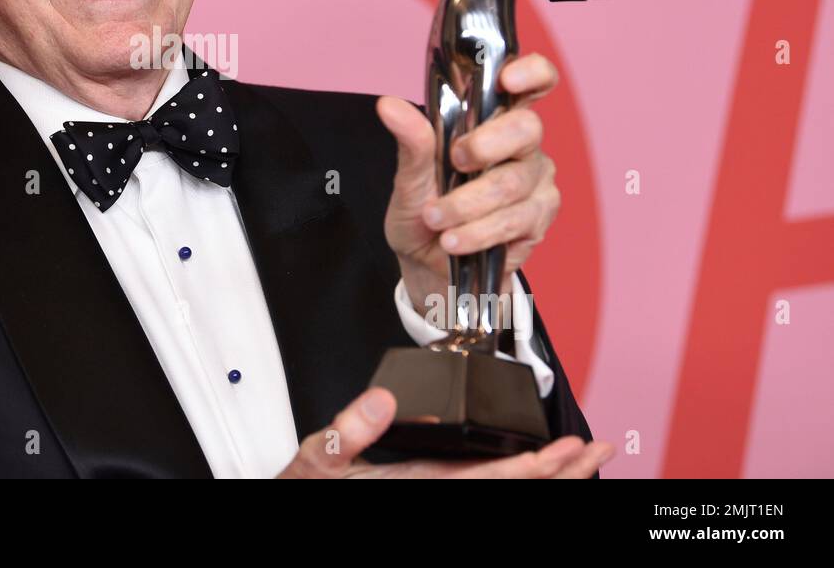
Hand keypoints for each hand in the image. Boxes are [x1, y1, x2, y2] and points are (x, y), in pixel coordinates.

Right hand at [277, 388, 612, 477]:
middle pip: (512, 492)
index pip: (488, 478)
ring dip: (549, 480)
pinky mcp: (428, 494)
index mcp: (416, 484)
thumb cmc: (306, 492)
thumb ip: (349, 430)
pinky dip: (515, 482)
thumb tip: (384, 399)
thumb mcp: (316, 459)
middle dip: (562, 474)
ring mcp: (435, 498)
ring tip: (583, 462)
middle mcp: (434, 495)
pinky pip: (482, 493)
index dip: (536, 467)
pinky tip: (533, 473)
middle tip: (601, 452)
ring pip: (505, 498)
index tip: (570, 449)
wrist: (301, 502)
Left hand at [376, 53, 561, 310]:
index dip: (530, 73)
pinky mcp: (538, 219)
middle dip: (484, 146)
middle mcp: (523, 145)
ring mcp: (536, 181)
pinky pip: (513, 221)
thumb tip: (388, 105)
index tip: (506, 78)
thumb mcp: (410, 177)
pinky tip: (453, 241)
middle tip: (454, 162)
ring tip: (436, 220)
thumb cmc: (425, 210)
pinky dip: (476, 233)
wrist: (428, 263)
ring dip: (466, 206)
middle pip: (526, 128)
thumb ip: (411, 142)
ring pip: (511, 183)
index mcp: (495, 119)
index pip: (533, 81)